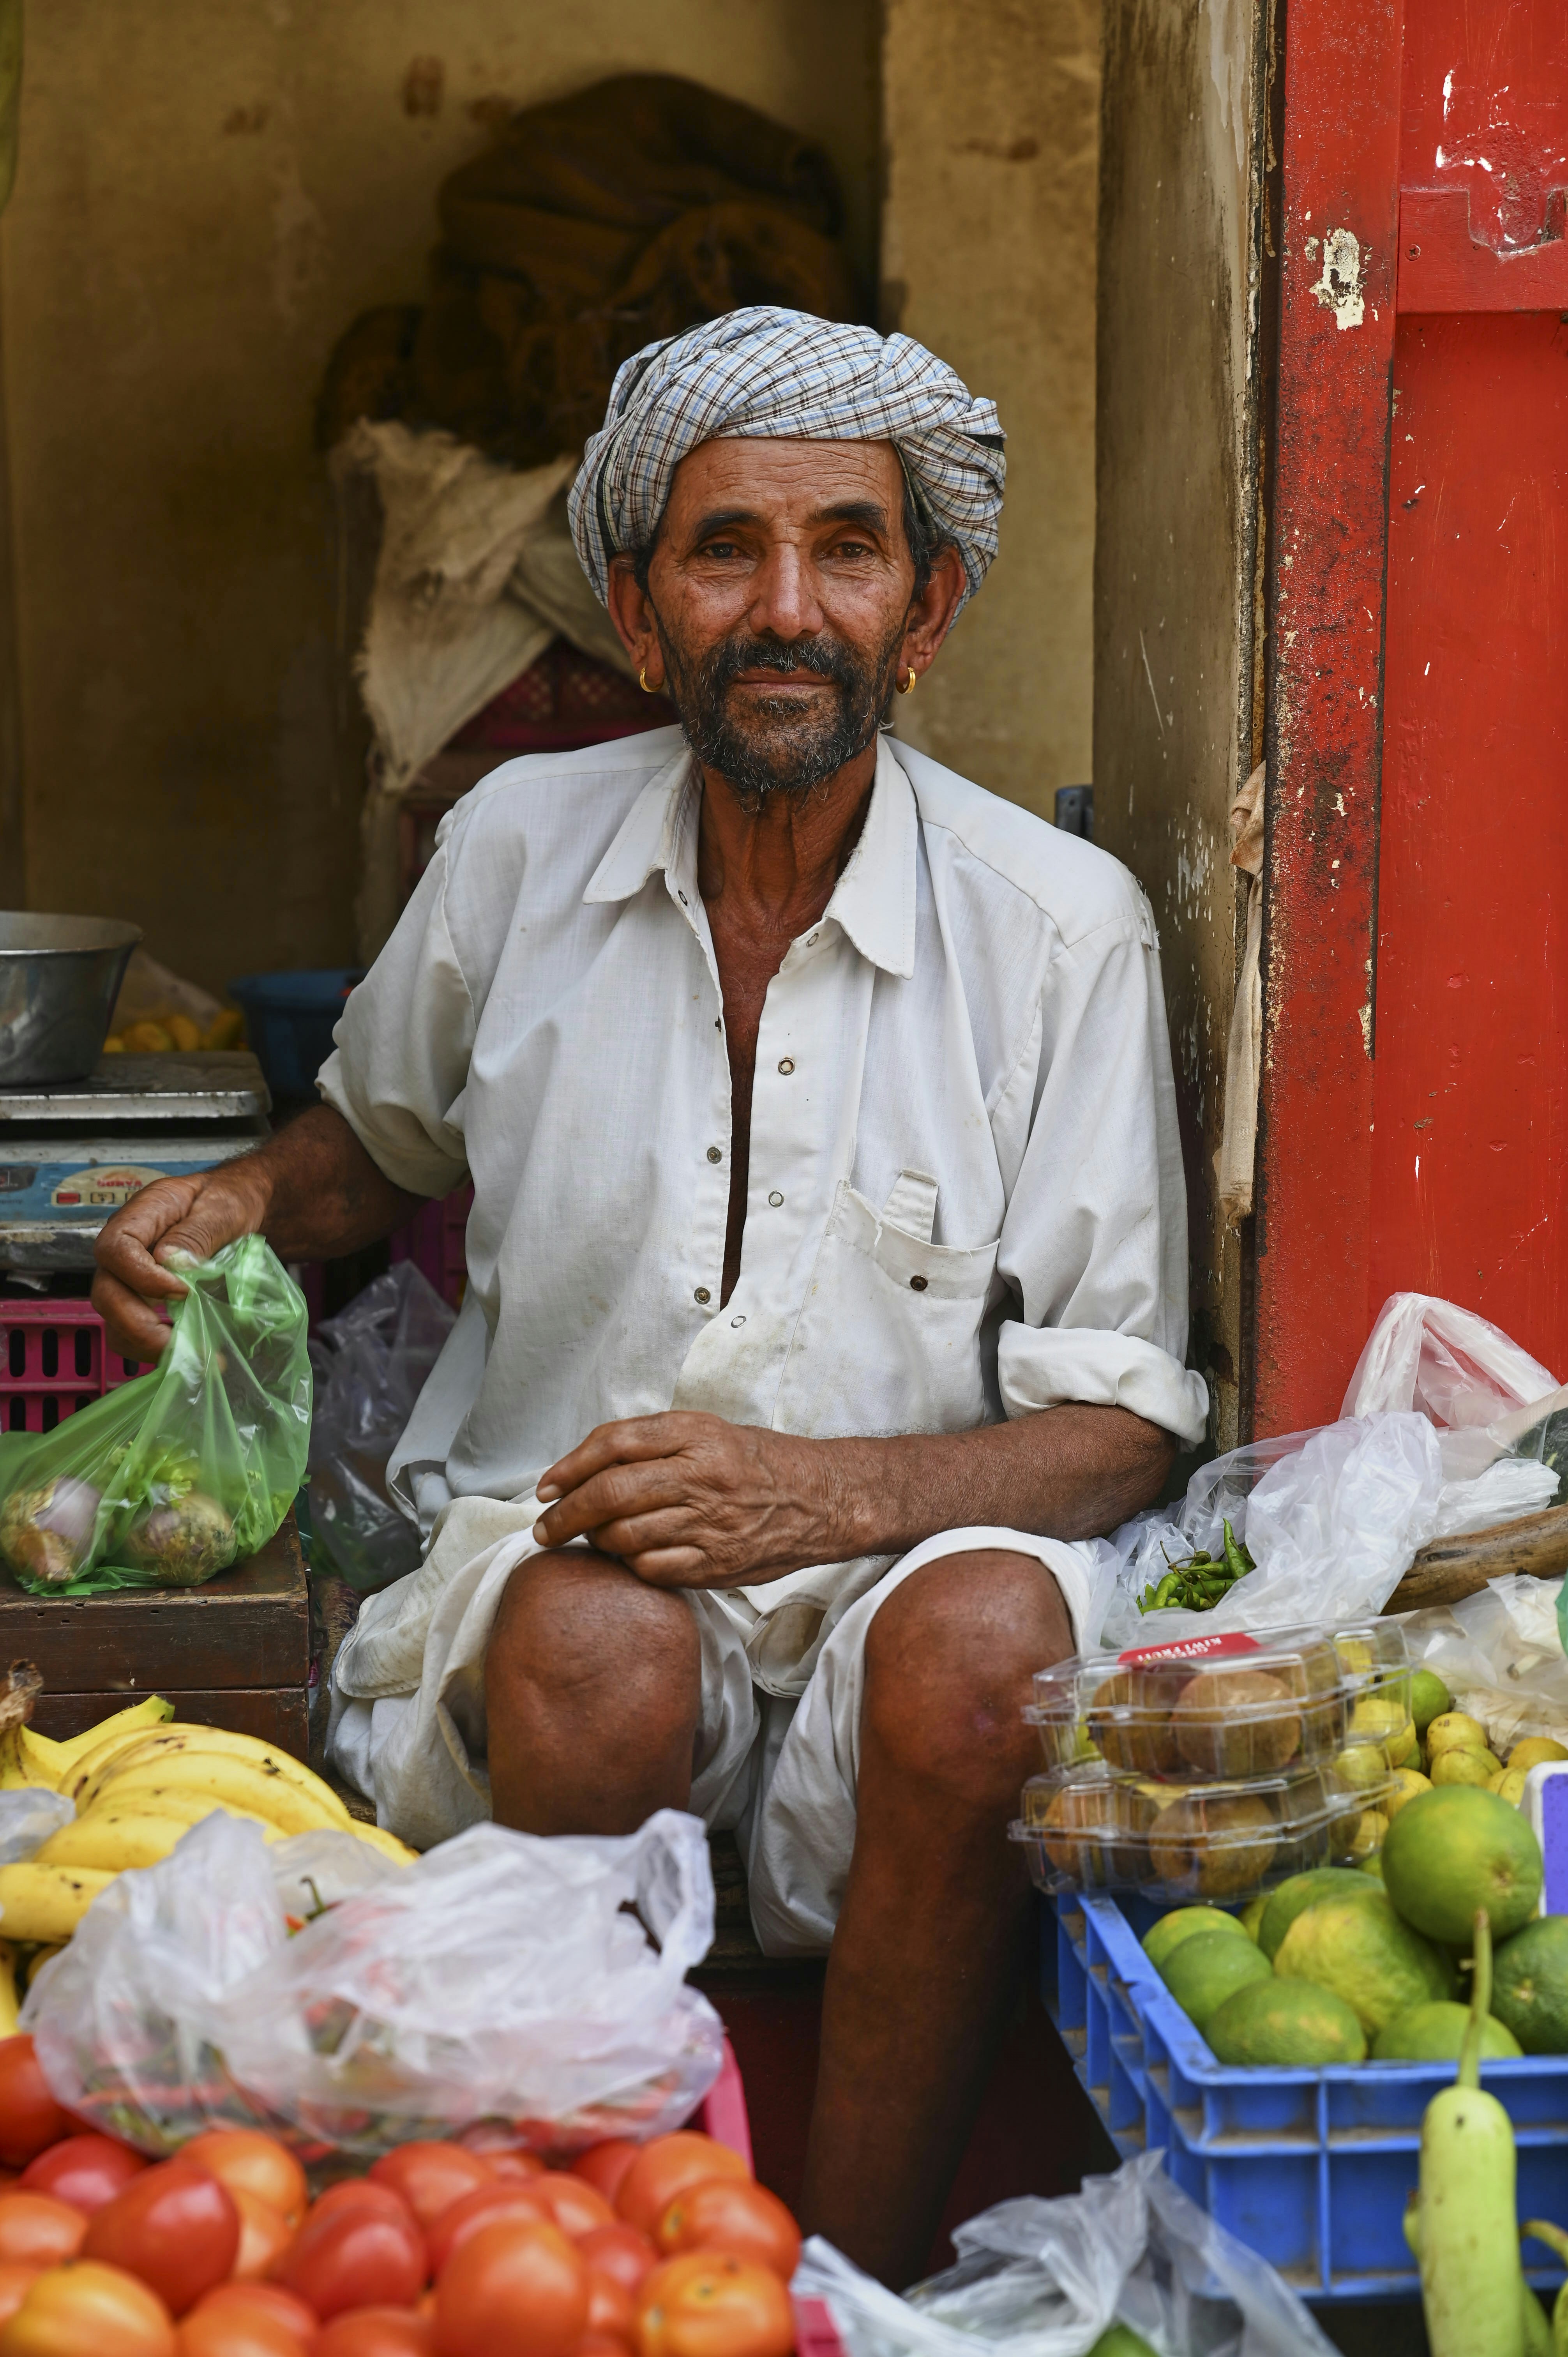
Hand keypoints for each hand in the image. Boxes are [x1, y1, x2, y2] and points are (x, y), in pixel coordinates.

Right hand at [91, 1157, 272, 1362]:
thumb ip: (197, 1233)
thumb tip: (169, 1262)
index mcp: (142, 1214)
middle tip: (182, 1343)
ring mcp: (130, 1275)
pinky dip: (154, 1348)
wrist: (237, 1205)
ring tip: (192, 1355)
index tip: (182, 1292)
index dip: (142, 1278)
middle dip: (139, 1326)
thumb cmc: (228, 1200)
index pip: (116, 1248)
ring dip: (146, 1344)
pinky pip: (132, 1331)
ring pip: (114, 1320)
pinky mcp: (142, 1298)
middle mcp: (126, 1248)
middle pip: (106, 1292)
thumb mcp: (222, 1208)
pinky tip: (189, 1351)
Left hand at [531, 1411, 853, 1587]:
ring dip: (596, 1541)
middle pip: (610, 1494)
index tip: (547, 1487)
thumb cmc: (758, 1463)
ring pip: (624, 1535)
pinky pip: (651, 1569)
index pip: (613, 1443)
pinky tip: (632, 1557)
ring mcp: (710, 1522)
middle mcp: (700, 1475)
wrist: (822, 1499)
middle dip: (565, 1514)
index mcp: (695, 1434)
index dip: (569, 1466)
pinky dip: (630, 1565)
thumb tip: (585, 1468)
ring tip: (595, 1539)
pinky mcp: (717, 1563)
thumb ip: (652, 1443)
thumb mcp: (709, 1431)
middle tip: (546, 1527)